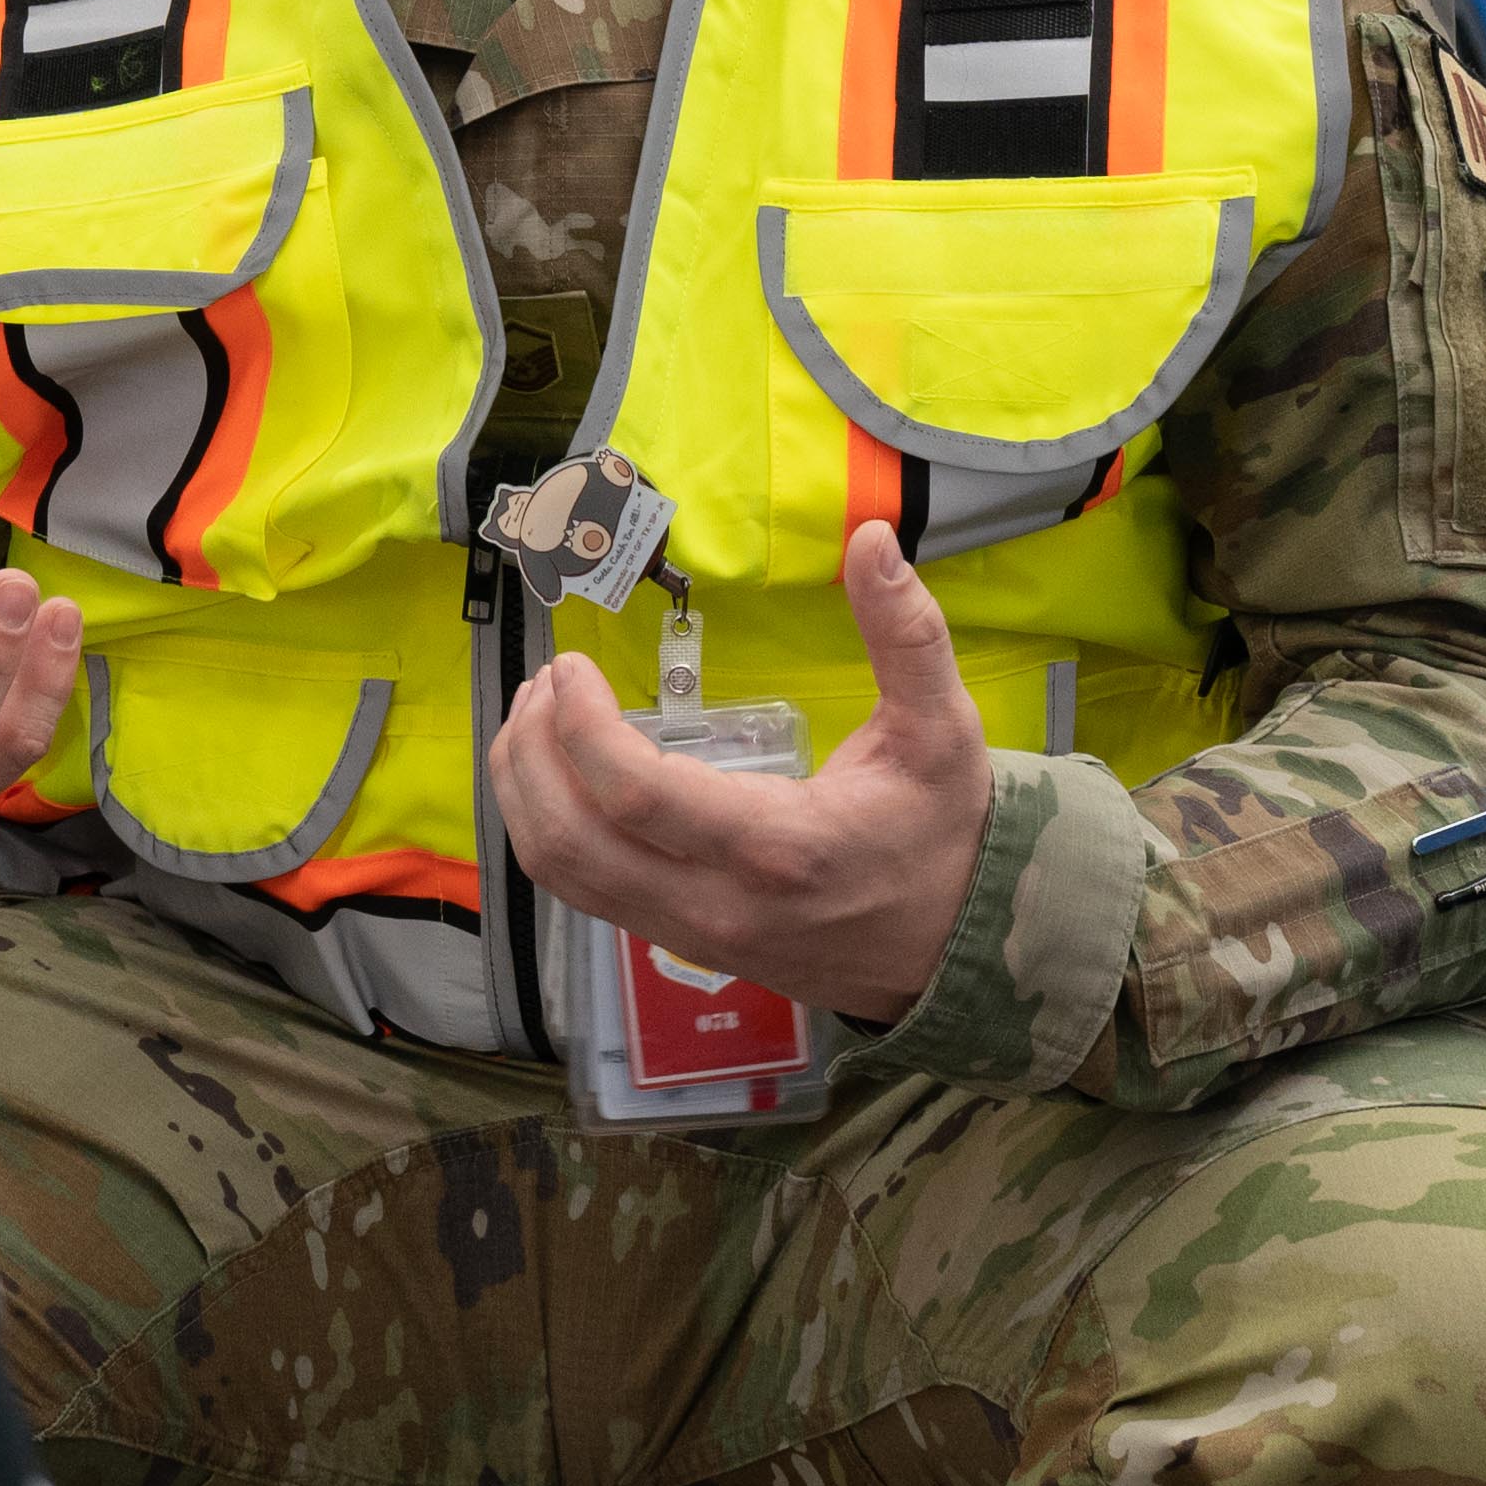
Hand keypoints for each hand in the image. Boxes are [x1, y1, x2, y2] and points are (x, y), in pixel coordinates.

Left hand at [481, 523, 990, 1026]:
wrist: (958, 946)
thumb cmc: (940, 832)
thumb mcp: (941, 729)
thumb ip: (907, 633)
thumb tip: (873, 539)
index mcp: (778, 847)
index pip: (636, 795)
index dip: (582, 727)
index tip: (571, 666)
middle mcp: (718, 903)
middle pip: (573, 840)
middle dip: (532, 752)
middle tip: (543, 685)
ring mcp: (692, 933)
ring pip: (563, 873)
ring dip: (526, 791)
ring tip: (536, 719)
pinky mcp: (679, 941)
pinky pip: (583, 892)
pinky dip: (549, 830)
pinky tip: (559, 774)